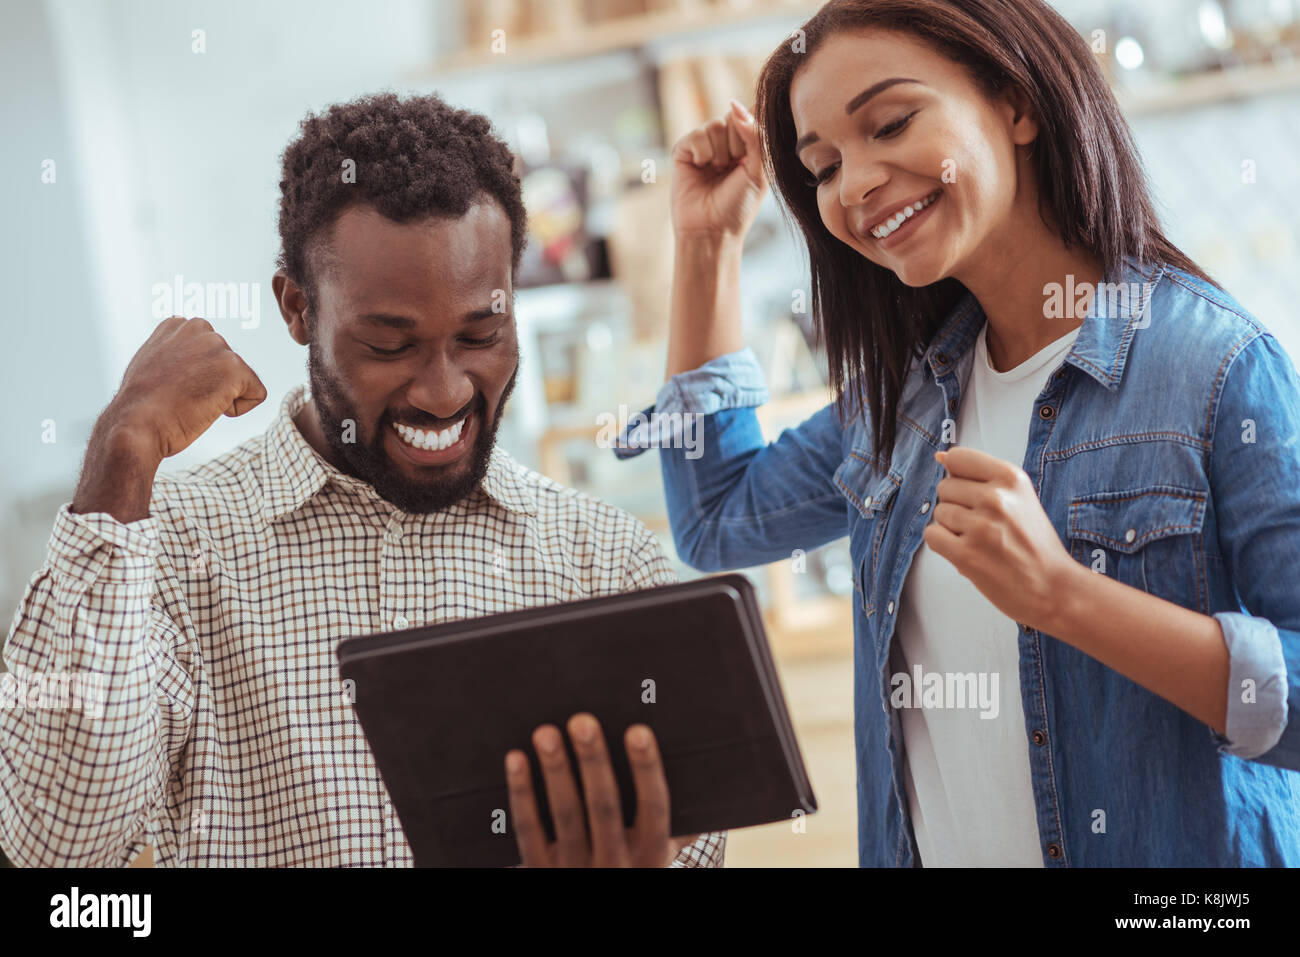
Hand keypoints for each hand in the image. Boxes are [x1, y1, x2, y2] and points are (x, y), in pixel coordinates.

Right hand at [107, 316, 267, 462]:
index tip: (171, 387)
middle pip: (228, 367)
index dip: (195, 379)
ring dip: (220, 398)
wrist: (136, 426)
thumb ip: (175, 354)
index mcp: (178, 325)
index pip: (210, 355)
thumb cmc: (141, 407)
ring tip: (190, 401)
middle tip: (180, 397)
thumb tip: (190, 361)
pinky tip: (208, 408)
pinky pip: (256, 394)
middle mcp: (198, 328)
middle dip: (211, 386)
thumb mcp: (152, 366)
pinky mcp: (234, 367)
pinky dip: (237, 409)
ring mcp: (217, 346)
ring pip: (240, 381)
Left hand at [504, 713, 696, 866]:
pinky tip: (517, 759)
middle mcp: (616, 864)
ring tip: (546, 732)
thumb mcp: (664, 854)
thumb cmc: (635, 868)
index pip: (654, 807)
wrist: (600, 918)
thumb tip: (712, 770)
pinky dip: (522, 793)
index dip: (646, 769)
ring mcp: (575, 869)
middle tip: (582, 720)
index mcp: (652, 855)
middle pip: (604, 807)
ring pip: (565, 816)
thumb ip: (684, 822)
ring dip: (555, 771)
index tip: (638, 730)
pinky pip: (529, 830)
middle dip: (593, 761)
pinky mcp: (539, 871)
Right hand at [670, 99, 767, 240]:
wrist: (711, 230)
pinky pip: (698, 135)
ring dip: (721, 153)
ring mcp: (704, 144)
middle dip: (738, 145)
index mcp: (748, 145)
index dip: (753, 126)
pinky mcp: (685, 149)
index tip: (752, 149)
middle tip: (733, 169)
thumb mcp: (759, 171)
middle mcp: (726, 142)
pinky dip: (703, 153)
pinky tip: (702, 168)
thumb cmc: (738, 206)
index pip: (752, 116)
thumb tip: (737, 105)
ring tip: (717, 172)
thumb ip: (756, 136)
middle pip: (734, 117)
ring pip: (716, 125)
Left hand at [922, 446, 1078, 632]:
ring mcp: (980, 527)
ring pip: (938, 513)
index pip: (958, 458)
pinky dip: (943, 545)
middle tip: (983, 524)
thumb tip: (940, 456)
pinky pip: (932, 536)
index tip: (970, 491)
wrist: (1053, 588)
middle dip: (956, 505)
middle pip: (945, 487)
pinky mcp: (966, 555)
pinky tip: (966, 551)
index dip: (957, 475)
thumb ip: (981, 477)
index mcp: (1011, 478)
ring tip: (979, 540)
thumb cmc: (1035, 545)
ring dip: (951, 527)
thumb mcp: (1020, 498)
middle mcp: (996, 498)